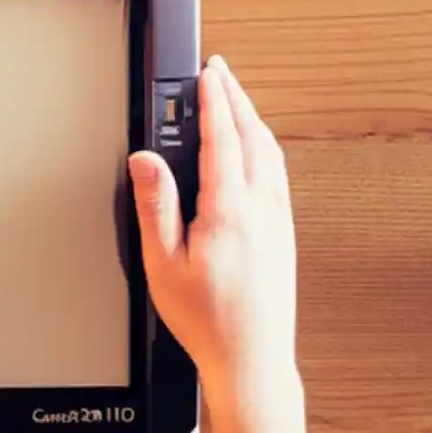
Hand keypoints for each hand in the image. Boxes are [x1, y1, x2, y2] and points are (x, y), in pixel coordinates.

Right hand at [128, 55, 296, 391]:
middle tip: (220, 72)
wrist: (252, 360)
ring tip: (235, 100)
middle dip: (236, 98)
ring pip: (271, 153)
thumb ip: (155, 207)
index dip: (214, 101)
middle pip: (254, 137)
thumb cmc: (206, 321)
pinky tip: (257, 150)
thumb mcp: (162, 265)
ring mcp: (279, 222)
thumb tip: (146, 162)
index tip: (208, 73)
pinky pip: (278, 174)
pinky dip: (265, 146)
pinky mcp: (285, 235)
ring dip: (253, 120)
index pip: (223, 140)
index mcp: (230, 213)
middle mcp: (262, 211)